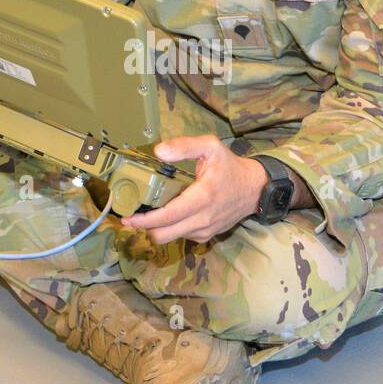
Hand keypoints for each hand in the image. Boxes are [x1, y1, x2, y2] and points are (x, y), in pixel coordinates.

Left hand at [120, 135, 267, 243]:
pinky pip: (181, 236)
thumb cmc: (230, 167)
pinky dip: (171, 228)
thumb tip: (159, 151)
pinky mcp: (206, 235)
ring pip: (170, 238)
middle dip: (144, 227)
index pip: (167, 217)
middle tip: (132, 216)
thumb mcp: (210, 147)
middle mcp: (202, 219)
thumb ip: (184, 146)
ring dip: (157, 228)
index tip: (128, 217)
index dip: (144, 220)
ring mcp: (204, 230)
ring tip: (148, 214)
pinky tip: (169, 214)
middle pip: (163, 235)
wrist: (254, 189)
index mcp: (202, 197)